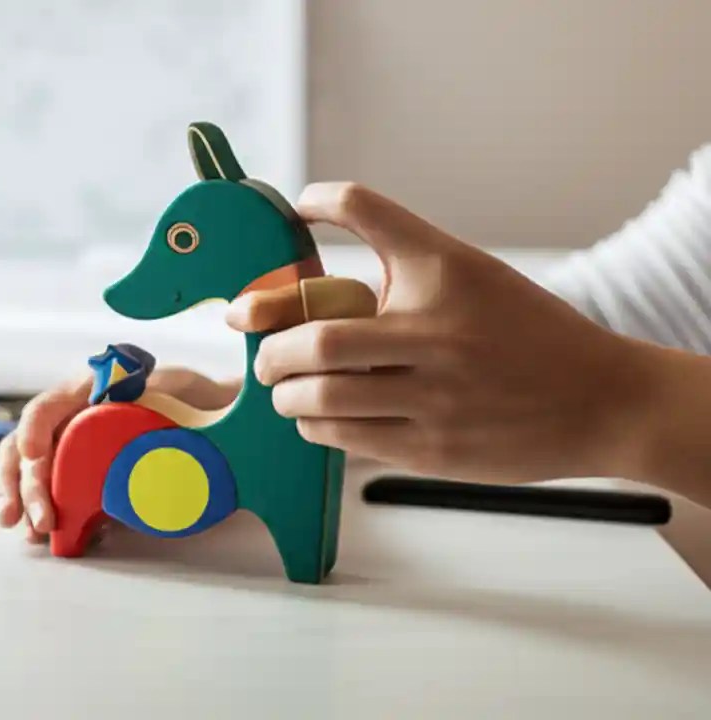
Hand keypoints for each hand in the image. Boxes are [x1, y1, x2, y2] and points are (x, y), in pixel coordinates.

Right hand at [0, 367, 237, 541]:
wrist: (215, 424)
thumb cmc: (191, 399)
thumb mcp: (174, 386)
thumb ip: (150, 390)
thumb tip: (124, 400)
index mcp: (86, 392)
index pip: (46, 407)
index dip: (33, 430)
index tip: (33, 455)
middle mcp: (71, 421)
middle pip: (27, 449)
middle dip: (26, 485)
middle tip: (40, 522)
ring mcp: (75, 451)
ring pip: (33, 475)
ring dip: (24, 504)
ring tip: (32, 535)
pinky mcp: (86, 480)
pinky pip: (60, 496)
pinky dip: (52, 517)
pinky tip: (53, 538)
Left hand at [227, 182, 659, 484]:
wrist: (604, 401)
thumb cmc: (527, 333)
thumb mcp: (472, 274)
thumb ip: (401, 256)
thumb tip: (314, 237)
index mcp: (446, 271)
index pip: (367, 210)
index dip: (321, 200)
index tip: (298, 206)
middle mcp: (437, 332)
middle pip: (316, 339)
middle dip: (272, 351)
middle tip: (263, 354)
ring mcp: (435, 397)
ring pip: (322, 399)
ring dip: (288, 396)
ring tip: (286, 390)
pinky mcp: (432, 451)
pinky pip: (346, 439)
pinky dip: (317, 427)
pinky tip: (318, 418)